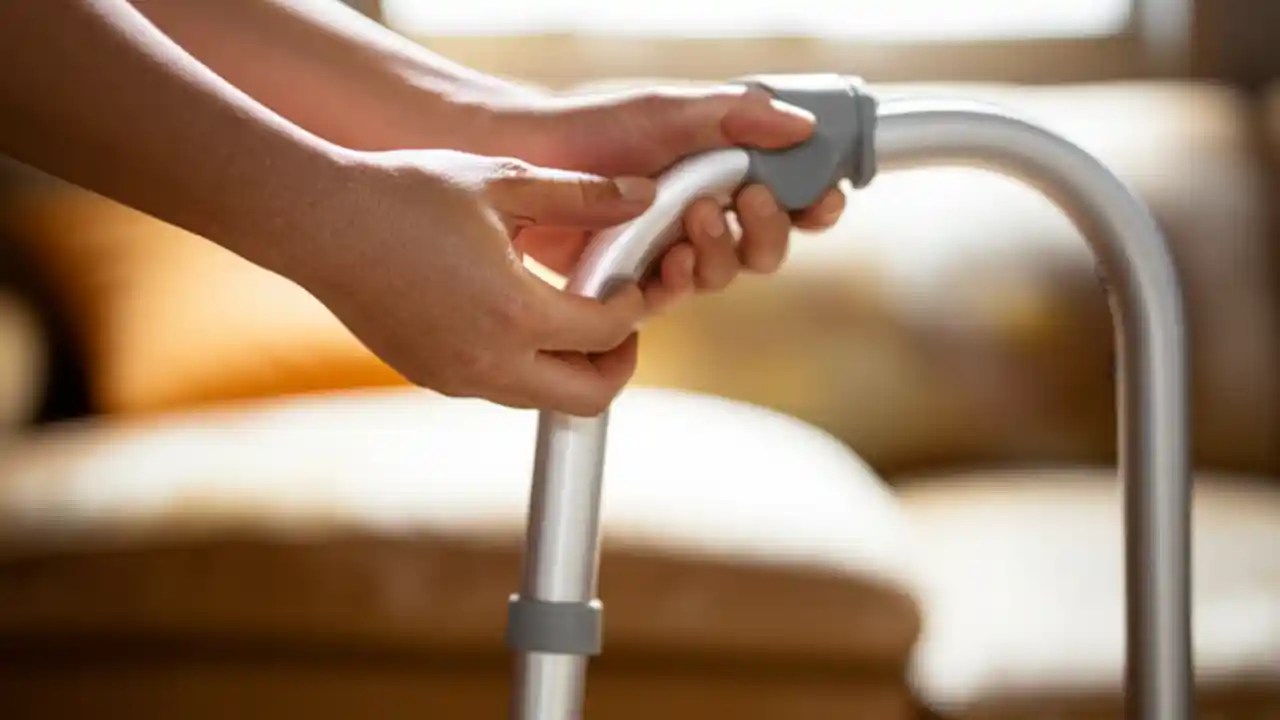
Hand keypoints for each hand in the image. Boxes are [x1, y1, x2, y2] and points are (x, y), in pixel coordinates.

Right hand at [295, 149, 658, 415]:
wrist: (318, 222)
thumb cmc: (407, 192)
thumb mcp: (503, 182)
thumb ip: (583, 196)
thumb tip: (645, 198)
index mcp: (516, 313)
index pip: (608, 335)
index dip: (634, 308)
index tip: (631, 281)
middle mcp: (490, 362)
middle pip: (588, 399)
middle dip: (616, 363)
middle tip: (615, 319)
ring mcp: (457, 379)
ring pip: (542, 398)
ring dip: (569, 367)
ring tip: (569, 312)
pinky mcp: (431, 378)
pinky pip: (500, 388)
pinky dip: (526, 365)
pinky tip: (516, 315)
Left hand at [479, 84, 847, 310]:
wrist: (528, 159)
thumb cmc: (596, 130)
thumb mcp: (672, 112)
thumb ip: (739, 116)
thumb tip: (803, 125)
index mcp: (723, 176)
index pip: (791, 201)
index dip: (815, 206)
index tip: (825, 197)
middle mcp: (704, 219)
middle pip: (767, 248)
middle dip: (771, 228)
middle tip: (753, 198)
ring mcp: (671, 254)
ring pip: (726, 274)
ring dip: (722, 248)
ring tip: (696, 215)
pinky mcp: (636, 286)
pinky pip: (676, 297)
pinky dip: (681, 278)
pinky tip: (671, 259)